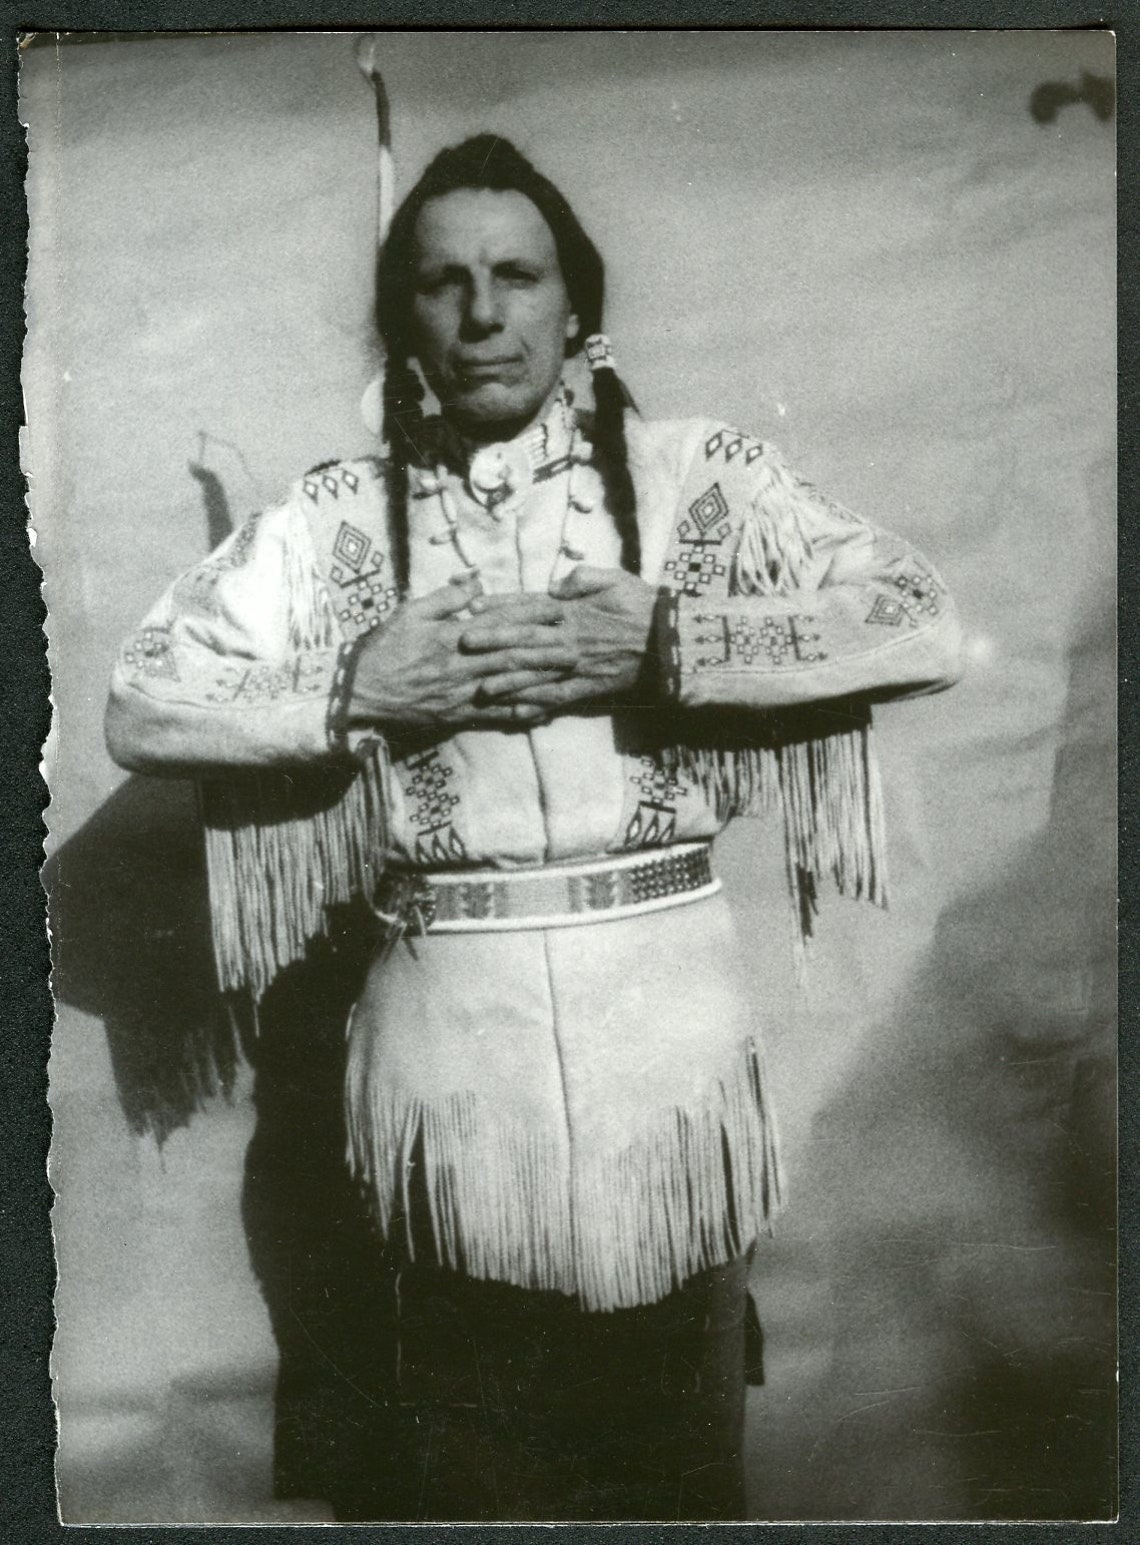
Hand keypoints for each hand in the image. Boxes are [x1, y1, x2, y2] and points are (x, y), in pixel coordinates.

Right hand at [349, 573, 576, 730]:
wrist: (359, 692)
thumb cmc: (383, 648)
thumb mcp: (409, 613)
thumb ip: (445, 599)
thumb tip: (476, 583)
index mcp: (450, 637)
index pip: (499, 622)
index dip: (531, 615)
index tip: (557, 608)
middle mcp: (461, 666)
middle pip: (513, 655)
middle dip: (547, 648)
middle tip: (576, 641)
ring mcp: (461, 694)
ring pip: (509, 685)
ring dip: (542, 680)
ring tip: (570, 673)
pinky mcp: (457, 716)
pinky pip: (494, 716)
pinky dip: (520, 713)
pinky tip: (543, 711)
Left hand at [459, 565, 658, 710]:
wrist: (672, 641)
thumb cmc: (643, 605)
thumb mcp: (616, 579)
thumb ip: (584, 579)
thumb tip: (556, 585)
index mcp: (573, 611)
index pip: (530, 607)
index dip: (500, 607)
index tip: (473, 607)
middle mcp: (570, 639)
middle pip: (525, 640)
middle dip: (493, 643)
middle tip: (464, 646)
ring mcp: (578, 666)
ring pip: (536, 674)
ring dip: (507, 680)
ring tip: (481, 687)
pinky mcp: (589, 687)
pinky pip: (559, 699)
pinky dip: (538, 706)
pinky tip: (516, 715)